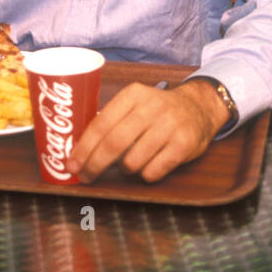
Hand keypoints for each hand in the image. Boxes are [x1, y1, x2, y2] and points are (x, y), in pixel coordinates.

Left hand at [66, 79, 227, 183]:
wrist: (199, 107)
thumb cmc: (157, 110)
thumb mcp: (134, 102)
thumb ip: (111, 118)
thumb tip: (78, 148)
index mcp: (133, 94)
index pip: (101, 123)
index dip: (84, 147)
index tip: (71, 164)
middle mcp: (151, 107)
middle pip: (114, 143)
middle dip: (95, 164)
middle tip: (85, 177)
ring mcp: (169, 126)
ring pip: (132, 162)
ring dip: (125, 169)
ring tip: (129, 163)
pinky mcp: (184, 145)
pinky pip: (153, 172)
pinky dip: (144, 175)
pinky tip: (148, 165)